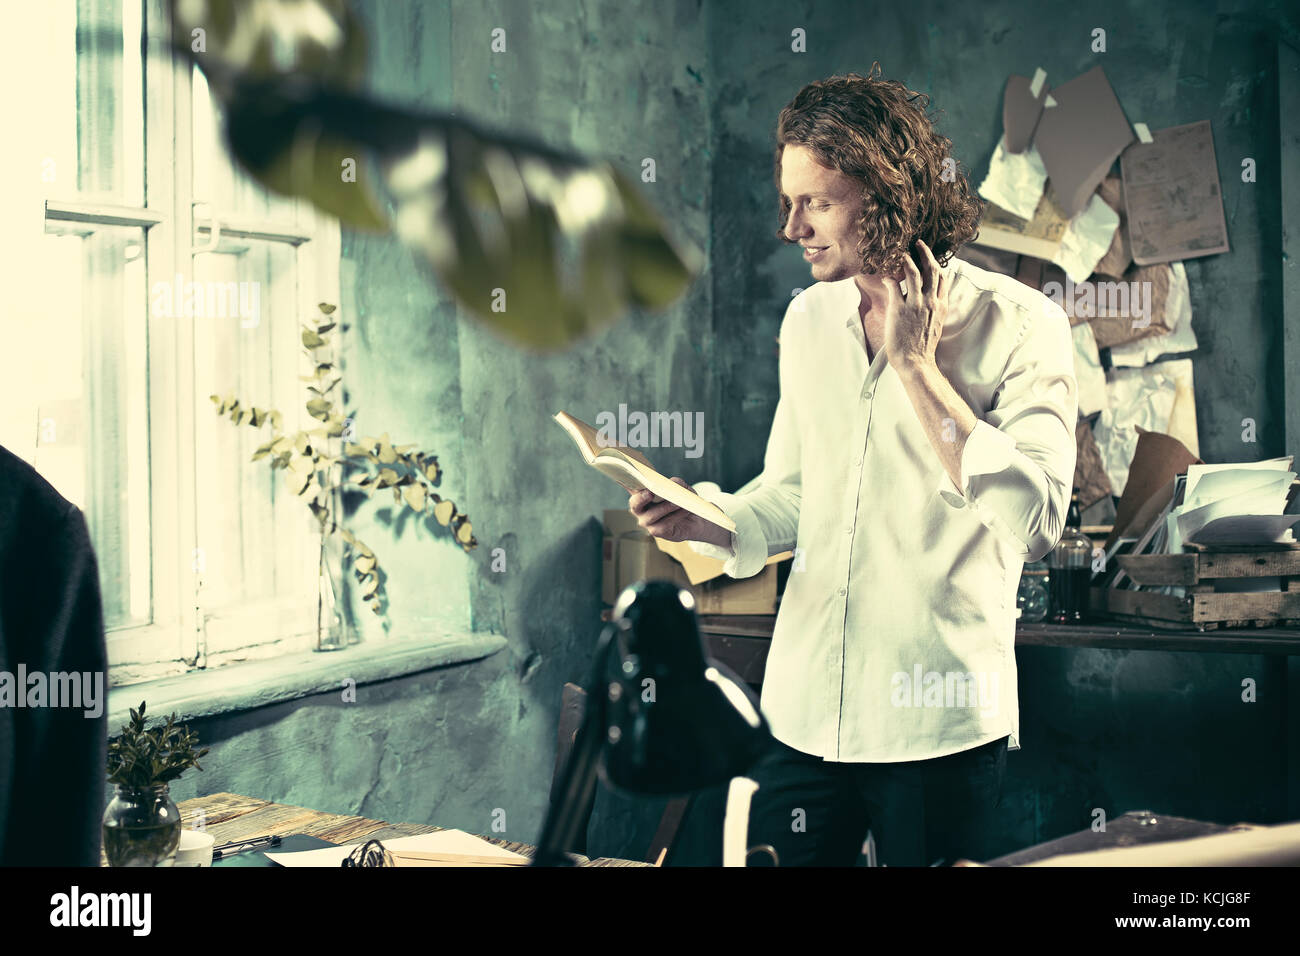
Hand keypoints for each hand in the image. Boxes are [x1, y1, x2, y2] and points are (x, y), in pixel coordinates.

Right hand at [629, 478, 730, 547]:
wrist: (695, 521)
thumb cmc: (684, 501)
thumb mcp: (683, 489)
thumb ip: (677, 484)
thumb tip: (673, 483)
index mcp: (642, 494)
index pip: (629, 485)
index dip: (624, 478)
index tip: (623, 470)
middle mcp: (640, 509)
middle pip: (634, 504)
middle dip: (641, 498)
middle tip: (650, 492)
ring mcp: (647, 522)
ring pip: (651, 515)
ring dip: (665, 507)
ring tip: (677, 502)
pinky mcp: (657, 532)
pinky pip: (664, 525)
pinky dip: (675, 517)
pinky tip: (684, 510)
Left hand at [882, 238, 948, 370]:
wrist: (916, 361)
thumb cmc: (923, 347)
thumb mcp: (936, 325)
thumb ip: (935, 309)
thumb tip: (932, 300)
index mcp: (940, 305)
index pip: (943, 278)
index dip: (937, 263)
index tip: (930, 255)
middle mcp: (930, 301)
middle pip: (931, 269)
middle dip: (925, 252)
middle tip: (918, 242)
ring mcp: (915, 304)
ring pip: (914, 273)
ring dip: (907, 259)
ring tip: (900, 252)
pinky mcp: (899, 309)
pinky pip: (894, 286)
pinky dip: (889, 278)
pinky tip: (884, 276)